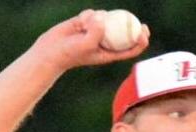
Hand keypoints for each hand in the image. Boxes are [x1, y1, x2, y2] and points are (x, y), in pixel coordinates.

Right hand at [31, 9, 150, 72]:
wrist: (52, 49)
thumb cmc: (70, 53)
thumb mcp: (86, 45)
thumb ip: (96, 32)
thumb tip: (104, 17)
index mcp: (109, 53)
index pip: (130, 49)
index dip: (140, 42)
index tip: (143, 33)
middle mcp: (106, 41)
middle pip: (125, 31)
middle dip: (134, 26)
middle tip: (140, 23)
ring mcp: (98, 30)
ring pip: (107, 18)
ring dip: (99, 19)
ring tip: (84, 27)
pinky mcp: (88, 22)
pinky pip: (94, 13)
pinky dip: (87, 16)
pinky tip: (78, 23)